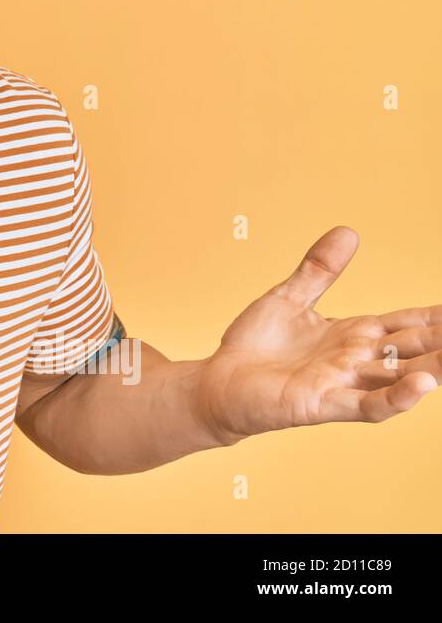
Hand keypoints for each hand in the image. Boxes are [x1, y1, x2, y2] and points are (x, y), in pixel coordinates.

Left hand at [195, 226, 439, 445]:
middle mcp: (354, 360)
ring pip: (398, 377)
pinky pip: (368, 404)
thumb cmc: (254, 345)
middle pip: (411, 349)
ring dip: (432, 368)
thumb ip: (320, 269)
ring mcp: (341, 383)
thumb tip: (349, 231)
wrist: (218, 381)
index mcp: (351, 335)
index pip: (405, 323)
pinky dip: (396, 397)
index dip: (433, 316)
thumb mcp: (289, 297)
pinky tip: (421, 384)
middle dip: (440, 340)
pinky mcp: (322, 403)